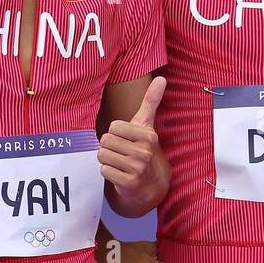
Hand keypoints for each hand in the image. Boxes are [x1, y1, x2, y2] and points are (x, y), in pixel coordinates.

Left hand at [99, 76, 166, 199]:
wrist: (151, 184)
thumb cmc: (143, 149)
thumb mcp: (147, 126)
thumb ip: (151, 101)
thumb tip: (161, 78)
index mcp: (148, 135)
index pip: (113, 127)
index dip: (115, 134)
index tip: (127, 140)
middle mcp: (145, 151)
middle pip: (105, 141)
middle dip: (110, 147)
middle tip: (122, 153)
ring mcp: (138, 168)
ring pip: (102, 155)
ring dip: (108, 160)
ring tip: (120, 163)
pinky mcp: (129, 183)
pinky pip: (104, 171)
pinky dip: (108, 173)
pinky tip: (120, 174)